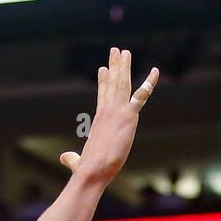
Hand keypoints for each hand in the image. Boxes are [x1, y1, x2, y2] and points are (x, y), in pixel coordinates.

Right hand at [60, 47, 159, 183]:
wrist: (93, 169)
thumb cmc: (86, 169)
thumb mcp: (78, 160)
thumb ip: (72, 158)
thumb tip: (65, 158)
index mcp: (99, 119)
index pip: (102, 95)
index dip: (103, 81)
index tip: (103, 69)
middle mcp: (108, 111)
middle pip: (112, 83)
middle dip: (114, 66)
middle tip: (116, 51)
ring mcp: (118, 111)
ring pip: (122, 83)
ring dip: (124, 66)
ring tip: (125, 52)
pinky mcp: (128, 117)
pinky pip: (142, 95)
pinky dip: (149, 82)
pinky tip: (155, 71)